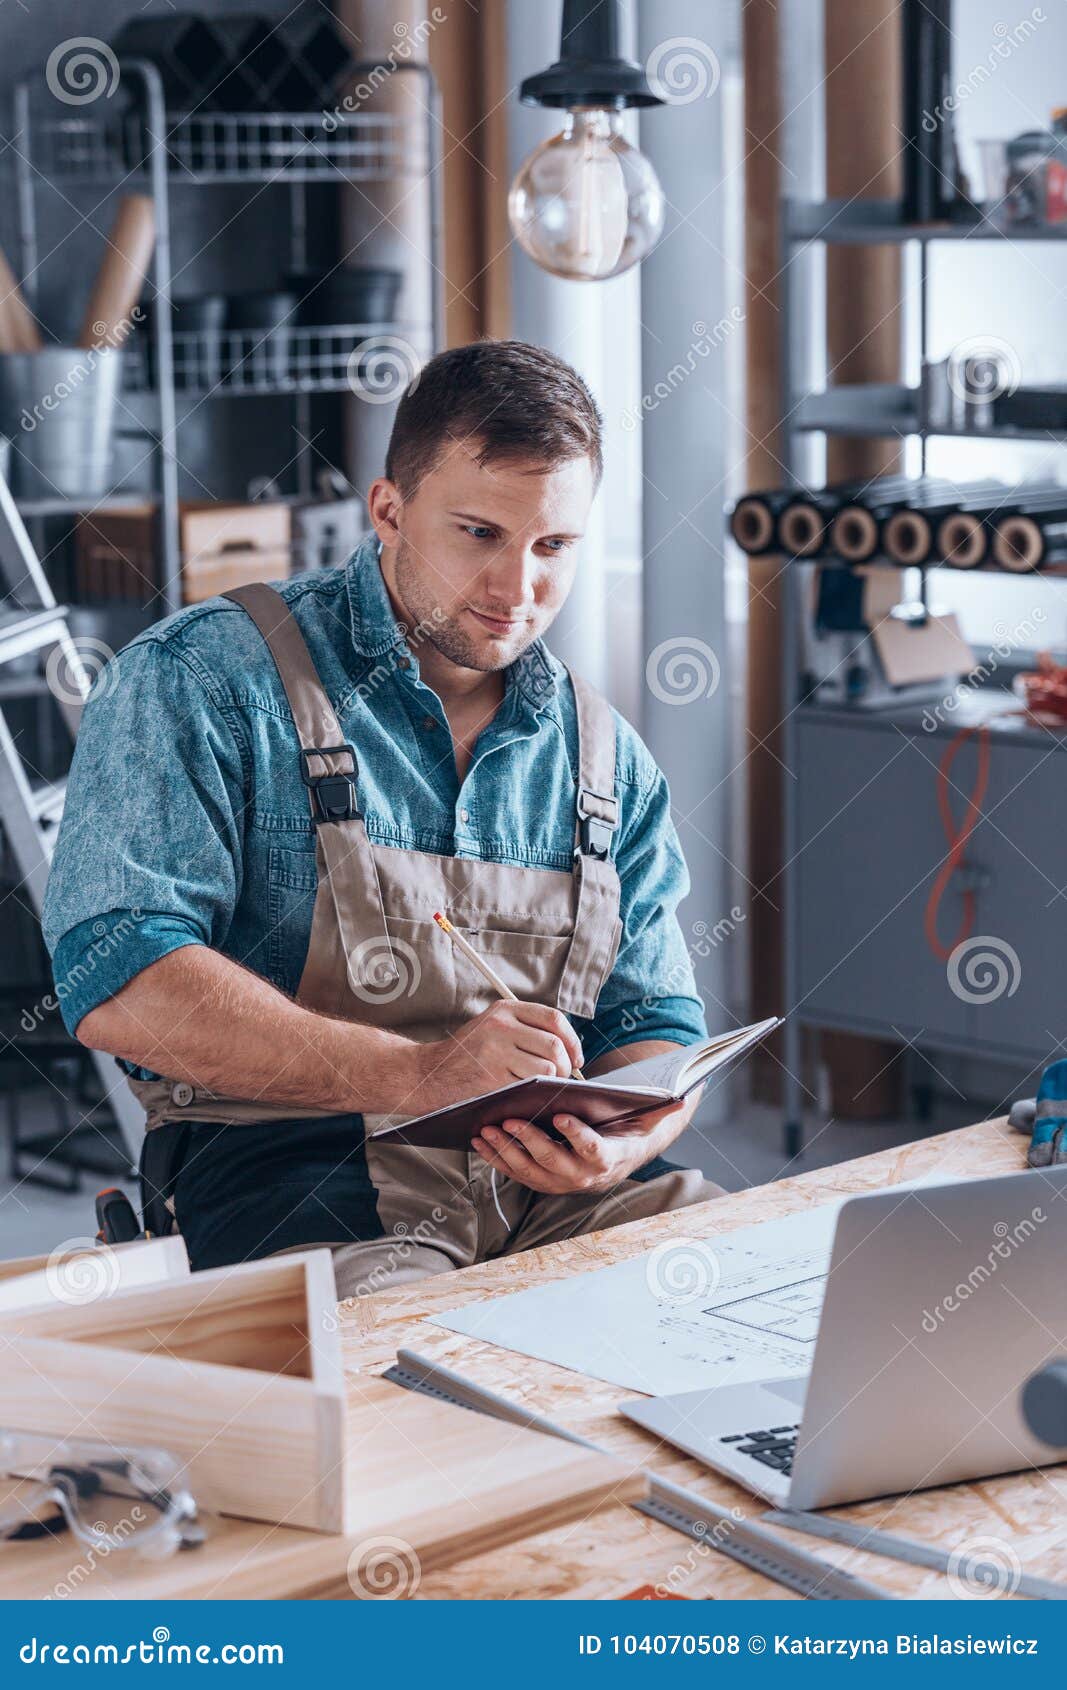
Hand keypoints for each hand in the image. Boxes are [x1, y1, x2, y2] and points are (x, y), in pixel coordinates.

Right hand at [416, 1000, 583, 1112]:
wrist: (428, 1074)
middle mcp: (501, 1026)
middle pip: (555, 1046)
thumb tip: (568, 1046)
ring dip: (552, 1082)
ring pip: (547, 1068)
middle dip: (566, 1066)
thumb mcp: (491, 1026)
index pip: (554, 1019)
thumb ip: (524, 1028)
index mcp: (504, 1010)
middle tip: (561, 1078)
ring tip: (543, 1087)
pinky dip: (536, 1093)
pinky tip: (528, 1095)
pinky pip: (530, 1086)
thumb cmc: (466, 1054)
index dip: (572, 1040)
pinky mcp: (492, 1077)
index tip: (576, 1057)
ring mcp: (496, 1052)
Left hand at [472, 1102, 684, 1195]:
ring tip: (487, 1128)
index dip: (579, 1137)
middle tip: (509, 1120)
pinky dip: (497, 1158)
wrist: (625, 1148)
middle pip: (555, 1164)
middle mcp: (587, 1177)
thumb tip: (682, 1096)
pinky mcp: (544, 1180)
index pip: (596, 1151)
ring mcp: (563, 1182)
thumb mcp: (653, 1116)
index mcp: (613, 1157)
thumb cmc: (635, 1123)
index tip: (562, 1116)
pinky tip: (480, 1139)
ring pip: (530, 1172)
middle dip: (530, 1143)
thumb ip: (665, 1107)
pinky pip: (517, 1173)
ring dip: (506, 1152)